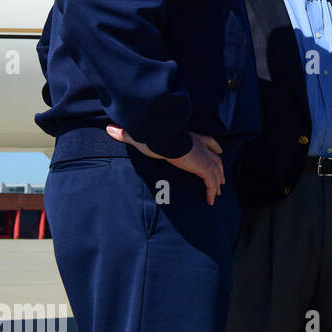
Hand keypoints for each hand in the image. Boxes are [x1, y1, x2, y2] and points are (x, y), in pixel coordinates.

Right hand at [106, 126, 224, 204]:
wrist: (162, 134)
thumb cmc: (152, 134)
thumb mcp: (140, 135)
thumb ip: (127, 134)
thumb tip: (109, 129)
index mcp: (190, 137)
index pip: (207, 141)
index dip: (213, 147)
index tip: (219, 151)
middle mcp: (200, 146)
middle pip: (216, 158)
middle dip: (219, 167)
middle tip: (221, 177)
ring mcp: (204, 157)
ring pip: (217, 171)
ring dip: (218, 182)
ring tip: (218, 192)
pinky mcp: (203, 167)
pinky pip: (211, 183)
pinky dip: (212, 192)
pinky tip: (211, 201)